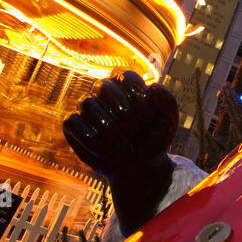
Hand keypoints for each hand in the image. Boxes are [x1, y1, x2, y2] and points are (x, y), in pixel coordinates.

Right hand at [63, 71, 178, 233]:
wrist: (140, 165)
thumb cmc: (154, 137)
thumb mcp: (168, 122)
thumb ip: (167, 102)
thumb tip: (152, 89)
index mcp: (128, 84)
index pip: (127, 77)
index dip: (137, 97)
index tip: (148, 119)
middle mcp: (104, 91)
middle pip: (104, 86)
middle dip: (121, 112)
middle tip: (134, 132)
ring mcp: (88, 106)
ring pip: (87, 104)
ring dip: (107, 128)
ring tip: (124, 146)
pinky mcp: (74, 124)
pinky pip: (72, 122)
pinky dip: (91, 140)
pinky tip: (109, 153)